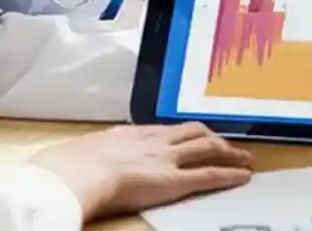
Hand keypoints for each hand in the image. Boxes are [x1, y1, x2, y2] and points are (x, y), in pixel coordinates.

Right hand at [29, 123, 252, 221]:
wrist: (74, 174)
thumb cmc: (67, 167)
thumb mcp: (79, 153)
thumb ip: (89, 155)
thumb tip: (78, 160)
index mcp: (128, 134)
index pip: (164, 130)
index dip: (182, 133)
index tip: (190, 136)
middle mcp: (152, 141)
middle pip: (192, 132)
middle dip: (212, 137)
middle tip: (227, 143)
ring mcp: (166, 159)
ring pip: (207, 148)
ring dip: (229, 152)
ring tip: (244, 158)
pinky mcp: (174, 180)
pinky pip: (208, 175)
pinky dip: (229, 174)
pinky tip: (243, 175)